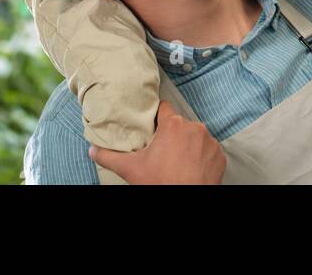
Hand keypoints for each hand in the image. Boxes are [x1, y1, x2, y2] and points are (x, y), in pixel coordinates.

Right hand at [89, 99, 224, 184]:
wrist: (186, 202)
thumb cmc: (160, 184)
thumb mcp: (131, 170)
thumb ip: (110, 156)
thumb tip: (92, 150)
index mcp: (172, 125)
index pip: (163, 110)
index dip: (157, 119)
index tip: (153, 130)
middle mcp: (193, 128)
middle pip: (179, 125)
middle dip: (172, 136)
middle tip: (164, 153)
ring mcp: (209, 141)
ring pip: (195, 136)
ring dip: (188, 145)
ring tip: (178, 162)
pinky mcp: (219, 155)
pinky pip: (209, 149)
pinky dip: (202, 156)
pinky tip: (192, 168)